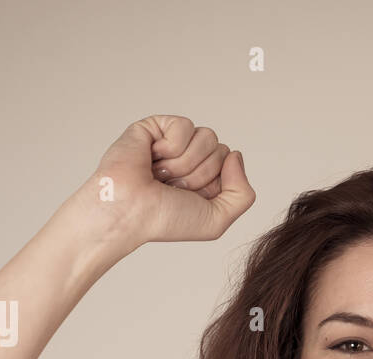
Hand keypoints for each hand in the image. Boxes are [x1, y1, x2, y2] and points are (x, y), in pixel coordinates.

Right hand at [85, 115, 255, 247]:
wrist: (128, 211)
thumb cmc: (164, 220)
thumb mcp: (217, 219)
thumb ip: (243, 194)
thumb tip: (235, 154)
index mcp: (206, 178)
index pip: (232, 164)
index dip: (214, 184)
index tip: (188, 198)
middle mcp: (191, 158)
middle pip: (221, 149)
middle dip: (199, 174)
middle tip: (171, 187)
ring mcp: (174, 141)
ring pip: (207, 137)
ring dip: (184, 163)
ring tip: (160, 174)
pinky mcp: (156, 125)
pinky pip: (185, 126)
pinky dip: (171, 147)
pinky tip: (151, 158)